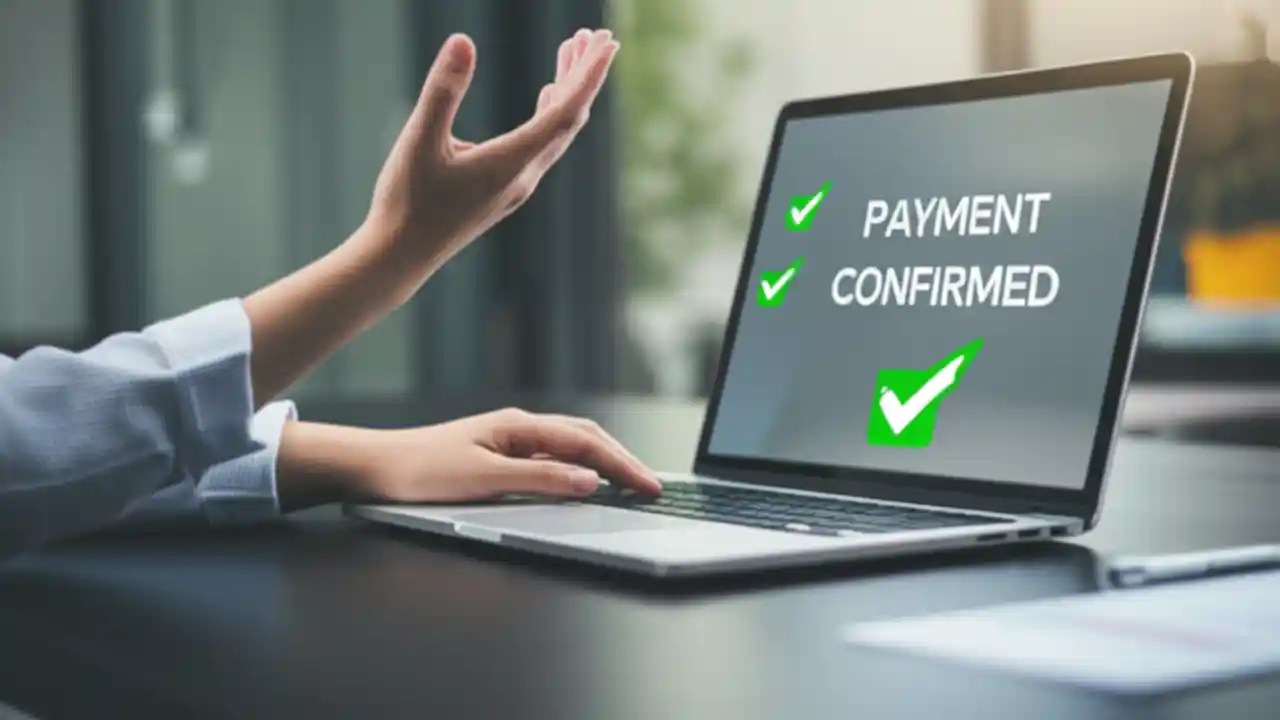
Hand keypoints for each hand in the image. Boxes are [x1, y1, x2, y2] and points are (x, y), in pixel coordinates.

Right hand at [243, 29, 618, 403]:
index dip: (588, 74)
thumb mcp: (419, 139)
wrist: (400, 257)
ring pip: (557, 132)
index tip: (607, 41)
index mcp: (511, 163)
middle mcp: (524, 177)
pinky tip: (546, 95)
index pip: (565, 111)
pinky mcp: (505, 190)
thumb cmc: (407, 202)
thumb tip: (462, 41)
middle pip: (569, 119)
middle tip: (595, 34)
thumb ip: (443, 90)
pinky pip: (544, 145)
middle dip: (584, 74)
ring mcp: (517, 186)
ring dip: (567, 90)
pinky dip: (551, 113)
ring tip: (571, 50)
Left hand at [276, 409, 661, 510]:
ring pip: (571, 444)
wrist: (376, 468)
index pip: (586, 442)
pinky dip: (579, 466)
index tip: (649, 486)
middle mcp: (519, 428)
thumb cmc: (422, 471)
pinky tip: (583, 480)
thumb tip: (588, 479)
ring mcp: (510, 440)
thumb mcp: (485, 479)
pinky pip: (553, 456)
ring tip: (628, 481)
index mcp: (519, 427)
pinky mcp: (500, 455)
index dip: (622, 464)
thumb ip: (540, 478)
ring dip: (603, 460)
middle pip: (586, 437)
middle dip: (622, 459)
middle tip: (651, 486)